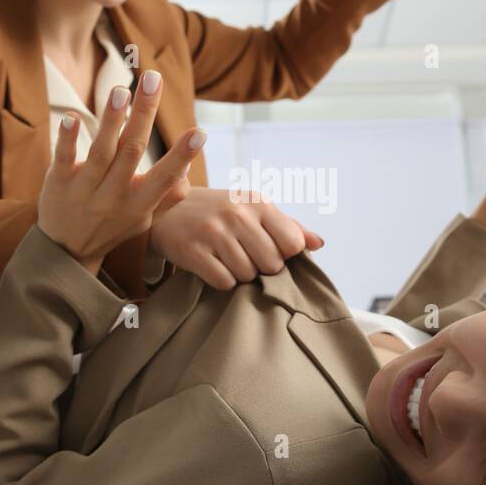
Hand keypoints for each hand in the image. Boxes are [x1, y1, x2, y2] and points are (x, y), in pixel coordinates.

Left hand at [36, 70, 203, 274]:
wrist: (65, 251)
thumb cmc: (112, 226)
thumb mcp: (144, 218)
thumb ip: (167, 196)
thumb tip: (188, 169)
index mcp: (139, 204)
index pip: (164, 178)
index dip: (182, 156)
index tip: (200, 132)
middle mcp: (114, 196)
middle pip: (131, 151)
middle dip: (144, 114)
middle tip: (153, 79)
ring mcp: (84, 190)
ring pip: (101, 152)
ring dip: (111, 120)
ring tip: (121, 90)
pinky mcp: (57, 183)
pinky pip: (62, 159)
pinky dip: (67, 139)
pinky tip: (72, 117)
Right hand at [150, 188, 324, 290]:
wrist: (166, 208)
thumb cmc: (219, 212)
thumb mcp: (253, 210)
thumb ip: (288, 227)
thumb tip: (320, 244)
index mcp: (257, 202)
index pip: (293, 243)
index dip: (284, 254)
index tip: (269, 249)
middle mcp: (237, 214)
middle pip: (272, 264)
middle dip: (262, 268)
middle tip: (245, 256)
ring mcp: (213, 232)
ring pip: (247, 276)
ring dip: (240, 275)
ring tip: (226, 259)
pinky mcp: (192, 251)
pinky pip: (223, 282)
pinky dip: (221, 281)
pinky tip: (213, 265)